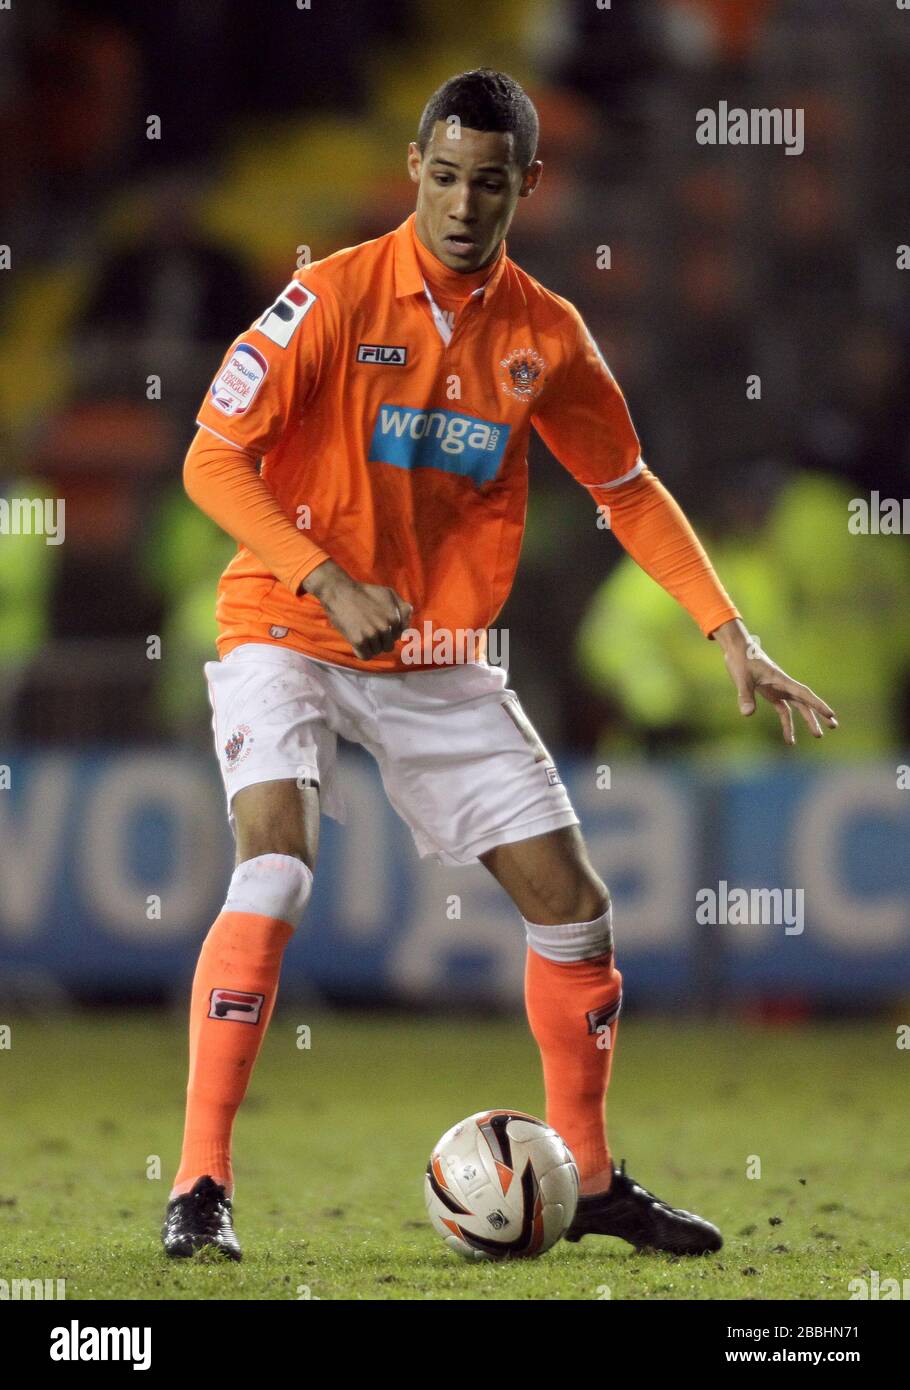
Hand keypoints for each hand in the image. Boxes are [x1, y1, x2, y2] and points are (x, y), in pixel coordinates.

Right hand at [301, 560, 412, 660]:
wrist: (340, 592)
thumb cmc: (364, 593)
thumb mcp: (389, 594)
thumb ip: (402, 607)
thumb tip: (409, 620)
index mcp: (396, 618)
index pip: (398, 637)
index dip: (388, 633)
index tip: (377, 625)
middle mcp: (386, 628)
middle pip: (387, 646)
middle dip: (379, 641)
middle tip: (367, 629)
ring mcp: (372, 635)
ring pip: (376, 652)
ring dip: (369, 646)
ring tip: (361, 632)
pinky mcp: (359, 641)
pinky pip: (365, 656)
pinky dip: (361, 652)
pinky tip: (356, 641)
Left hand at [711, 618, 837, 745]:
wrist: (737, 649)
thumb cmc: (741, 660)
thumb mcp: (741, 678)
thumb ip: (745, 695)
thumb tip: (747, 714)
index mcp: (781, 680)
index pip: (804, 694)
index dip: (818, 704)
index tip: (831, 714)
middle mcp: (783, 685)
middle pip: (806, 702)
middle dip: (819, 714)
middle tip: (834, 726)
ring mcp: (778, 689)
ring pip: (798, 707)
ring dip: (807, 720)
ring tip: (818, 735)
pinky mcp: (770, 693)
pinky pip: (783, 710)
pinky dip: (787, 723)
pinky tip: (790, 738)